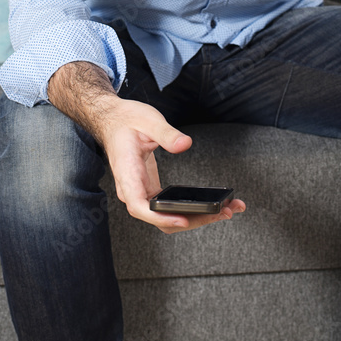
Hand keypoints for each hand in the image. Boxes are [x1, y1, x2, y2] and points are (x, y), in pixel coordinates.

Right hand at [102, 99, 245, 233]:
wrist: (114, 120)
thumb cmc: (127, 120)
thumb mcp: (148, 120)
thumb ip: (167, 133)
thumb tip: (185, 144)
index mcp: (127, 173)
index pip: (139, 206)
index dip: (160, 217)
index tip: (182, 220)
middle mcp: (132, 189)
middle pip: (159, 218)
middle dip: (192, 219)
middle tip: (223, 212)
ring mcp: (141, 192)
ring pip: (166, 217)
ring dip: (196, 218)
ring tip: (226, 210)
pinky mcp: (150, 190)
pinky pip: (169, 208)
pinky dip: (190, 209)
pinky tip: (211, 205)